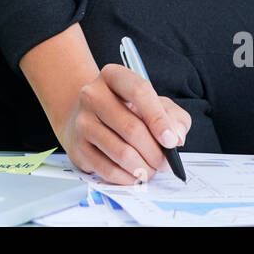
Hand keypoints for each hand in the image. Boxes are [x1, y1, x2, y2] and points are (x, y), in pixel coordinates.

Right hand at [56, 63, 190, 184]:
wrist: (86, 118)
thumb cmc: (123, 110)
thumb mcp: (152, 103)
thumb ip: (173, 116)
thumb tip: (176, 137)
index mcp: (113, 76)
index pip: (139, 92)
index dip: (158, 119)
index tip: (171, 141)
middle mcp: (92, 95)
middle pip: (132, 128)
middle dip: (155, 152)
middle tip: (164, 162)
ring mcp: (82, 121)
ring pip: (122, 152)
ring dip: (143, 168)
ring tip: (150, 169)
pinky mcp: (77, 147)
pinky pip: (108, 170)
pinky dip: (128, 178)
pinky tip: (133, 174)